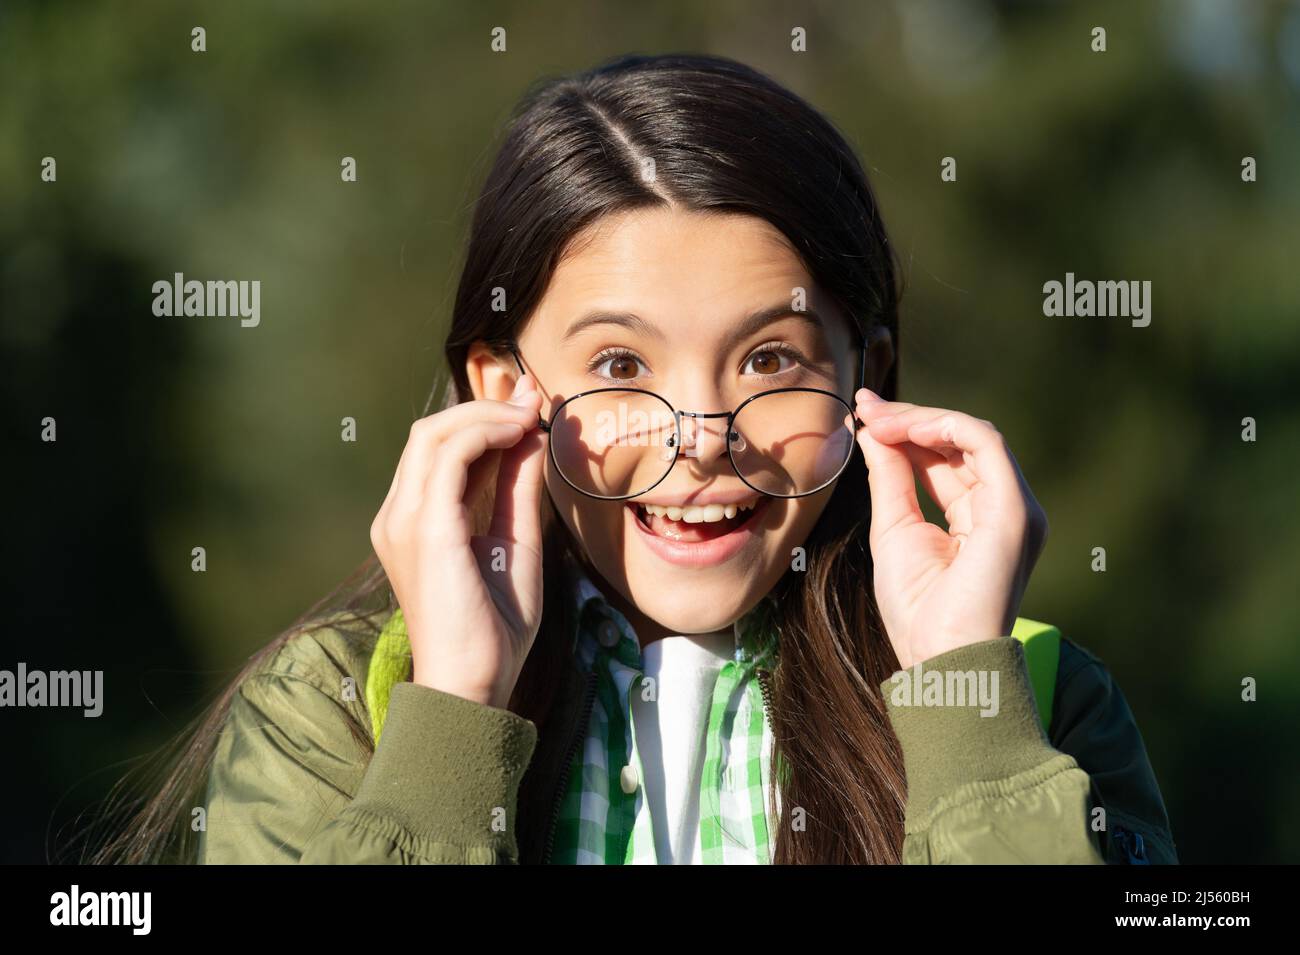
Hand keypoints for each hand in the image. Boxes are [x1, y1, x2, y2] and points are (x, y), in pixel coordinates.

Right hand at [369, 374, 546, 708]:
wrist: (474, 685)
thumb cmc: (493, 629)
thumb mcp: (515, 544)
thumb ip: (517, 489)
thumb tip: (530, 436)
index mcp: (413, 523)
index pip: (438, 451)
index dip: (482, 419)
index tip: (529, 405)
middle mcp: (398, 516)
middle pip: (430, 433)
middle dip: (483, 408)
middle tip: (532, 398)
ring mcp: (404, 520)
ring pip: (434, 434)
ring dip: (485, 415)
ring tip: (529, 415)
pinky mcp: (425, 528)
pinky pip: (449, 457)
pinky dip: (484, 433)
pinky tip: (518, 433)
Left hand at [852, 389, 1047, 669]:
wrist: (940, 660)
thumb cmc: (918, 612)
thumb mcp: (894, 529)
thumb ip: (890, 477)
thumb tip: (872, 431)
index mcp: (980, 517)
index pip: (946, 457)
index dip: (905, 430)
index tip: (862, 414)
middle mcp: (1004, 507)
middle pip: (958, 442)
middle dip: (908, 418)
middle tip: (864, 407)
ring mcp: (1015, 507)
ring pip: (971, 435)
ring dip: (920, 419)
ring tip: (876, 418)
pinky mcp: (1014, 510)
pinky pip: (985, 444)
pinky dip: (945, 427)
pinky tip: (906, 427)